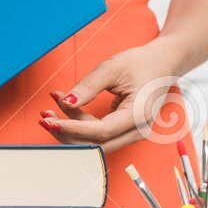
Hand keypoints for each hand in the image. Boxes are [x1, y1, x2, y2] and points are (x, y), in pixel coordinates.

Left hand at [38, 37, 188, 152]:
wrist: (163, 63)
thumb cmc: (143, 63)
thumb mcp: (113, 68)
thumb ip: (88, 87)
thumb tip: (65, 102)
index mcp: (139, 115)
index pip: (101, 131)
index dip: (73, 128)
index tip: (51, 120)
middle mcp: (138, 130)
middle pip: (96, 144)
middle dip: (67, 133)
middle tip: (44, 118)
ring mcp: (132, 133)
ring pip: (95, 141)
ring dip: (71, 128)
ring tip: (50, 109)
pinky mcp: (125, 130)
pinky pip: (99, 133)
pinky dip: (80, 123)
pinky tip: (65, 106)